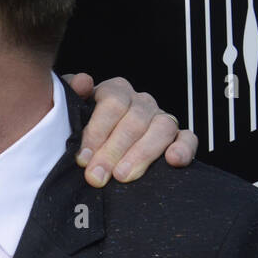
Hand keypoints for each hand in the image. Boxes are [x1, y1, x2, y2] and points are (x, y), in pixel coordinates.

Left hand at [64, 73, 197, 186]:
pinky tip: (172, 161)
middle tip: (97, 176)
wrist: (94, 147)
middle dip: (113, 151)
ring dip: (142, 154)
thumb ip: (71, 92)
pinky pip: (188, 138)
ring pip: (162, 128)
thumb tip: (83, 82)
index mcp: (114, 91)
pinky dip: (184, 149)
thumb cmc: (78, 126)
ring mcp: (161, 118)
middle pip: (134, 120)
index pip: (112, 103)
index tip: (82, 159)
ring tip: (123, 176)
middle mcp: (140, 102)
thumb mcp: (69, 109)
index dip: (97, 132)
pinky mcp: (178, 136)